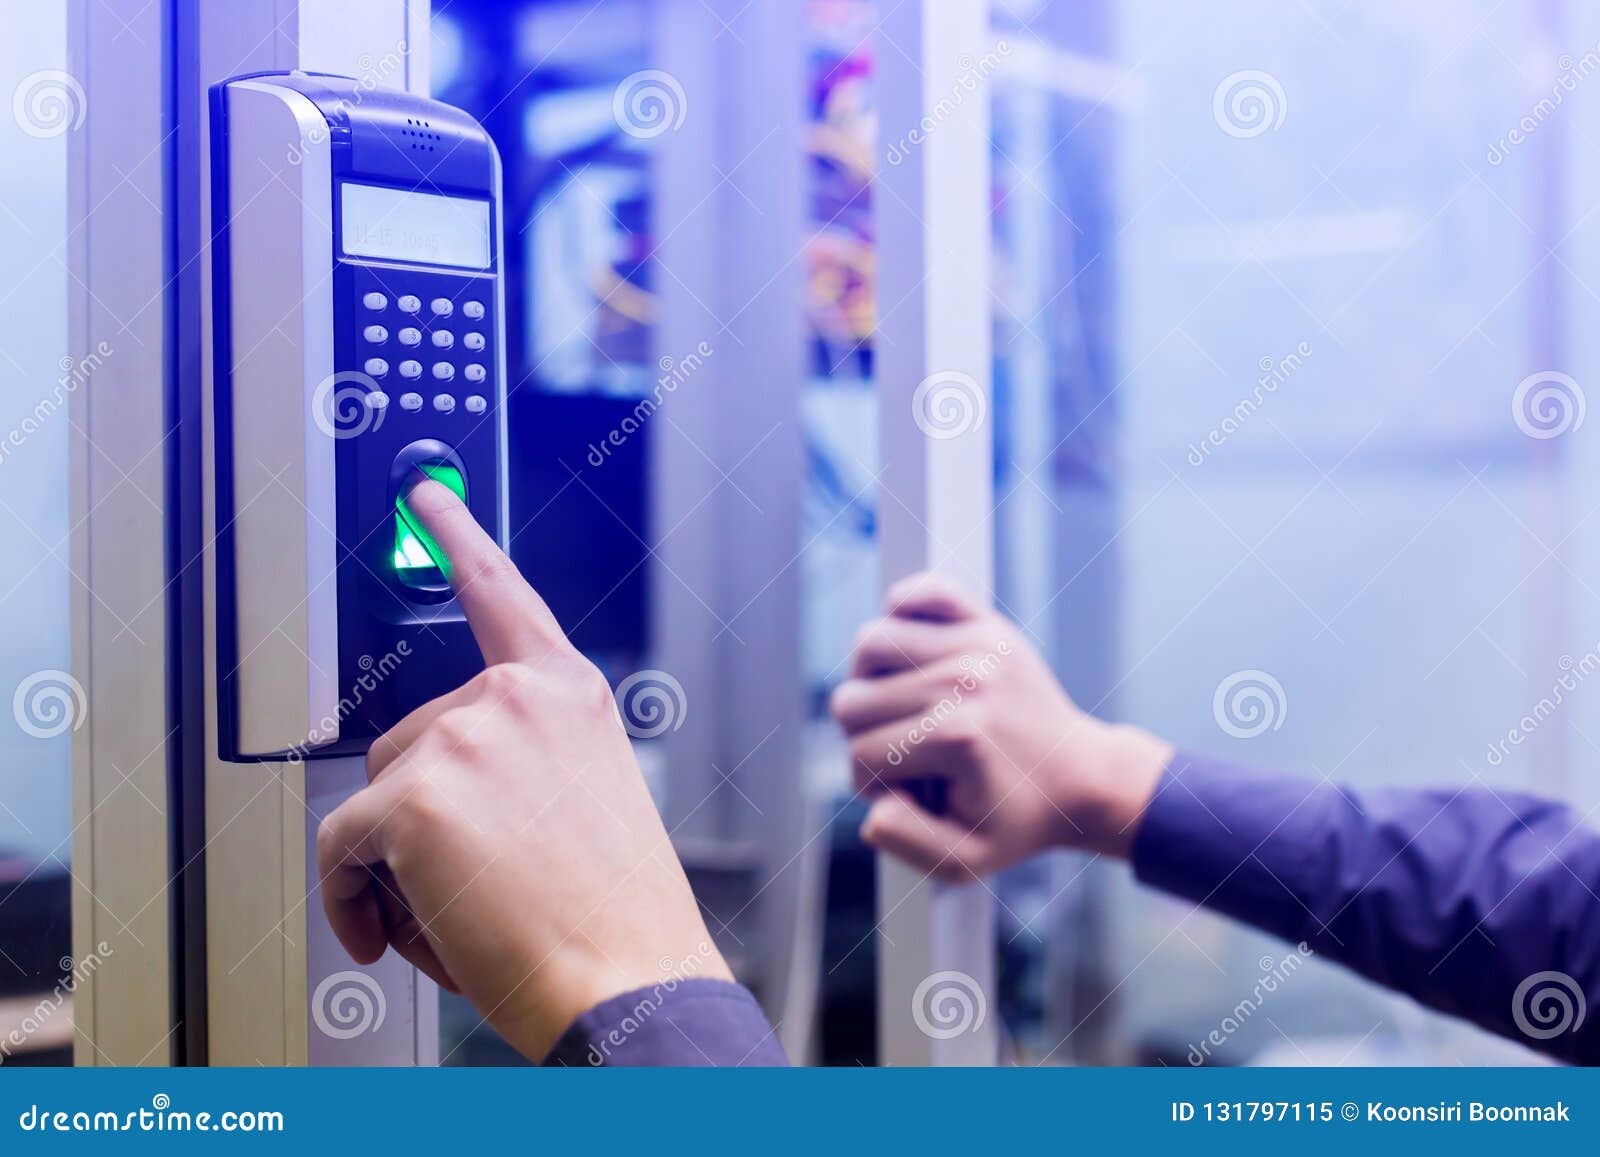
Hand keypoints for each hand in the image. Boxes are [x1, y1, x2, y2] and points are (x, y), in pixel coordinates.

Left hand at [316, 480, 729, 1060]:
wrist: (633, 977)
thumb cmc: (617, 913)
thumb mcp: (589, 801)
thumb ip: (523, 760)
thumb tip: (442, 789)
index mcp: (567, 694)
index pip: (500, 596)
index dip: (456, 537)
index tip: (427, 496)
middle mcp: (516, 696)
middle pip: (410, 738)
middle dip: (418, 813)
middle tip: (465, 881)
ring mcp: (465, 737)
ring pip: (376, 794)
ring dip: (393, 860)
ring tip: (457, 912)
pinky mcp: (415, 795)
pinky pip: (341, 846)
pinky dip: (349, 897)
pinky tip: (388, 933)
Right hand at [830, 572, 1172, 879]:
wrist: (1081, 777)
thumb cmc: (1017, 820)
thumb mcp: (965, 861)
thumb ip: (905, 844)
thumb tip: (870, 808)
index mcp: (956, 738)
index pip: (859, 756)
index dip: (871, 785)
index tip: (909, 793)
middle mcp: (963, 682)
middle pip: (852, 700)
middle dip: (866, 736)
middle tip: (906, 754)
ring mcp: (976, 645)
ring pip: (870, 644)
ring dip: (872, 682)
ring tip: (904, 708)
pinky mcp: (987, 623)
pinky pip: (922, 591)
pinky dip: (902, 610)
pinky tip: (913, 654)